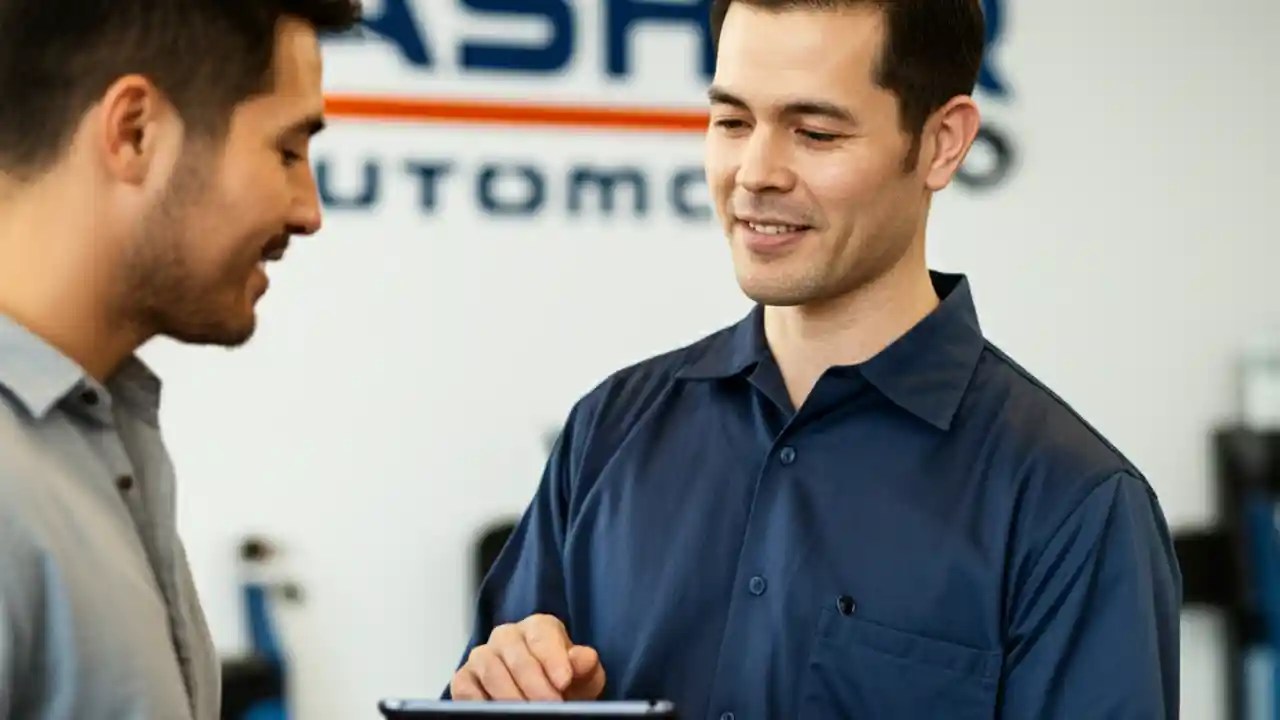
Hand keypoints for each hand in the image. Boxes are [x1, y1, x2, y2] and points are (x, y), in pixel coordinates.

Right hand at [450, 614, 606, 700]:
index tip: (564, 682)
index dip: (553, 659)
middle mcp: (507, 636)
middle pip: (517, 656)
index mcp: (537, 627)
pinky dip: (480, 701)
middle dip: (535, 684)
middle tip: (550, 705)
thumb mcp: (583, 676)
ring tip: (528, 714)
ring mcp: (482, 656)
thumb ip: (584, 664)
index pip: (542, 636)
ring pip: (490, 670)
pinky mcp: (464, 679)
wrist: (545, 702)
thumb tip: (582, 659)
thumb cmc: (563, 684)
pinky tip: (499, 713)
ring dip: (510, 695)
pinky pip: (466, 688)